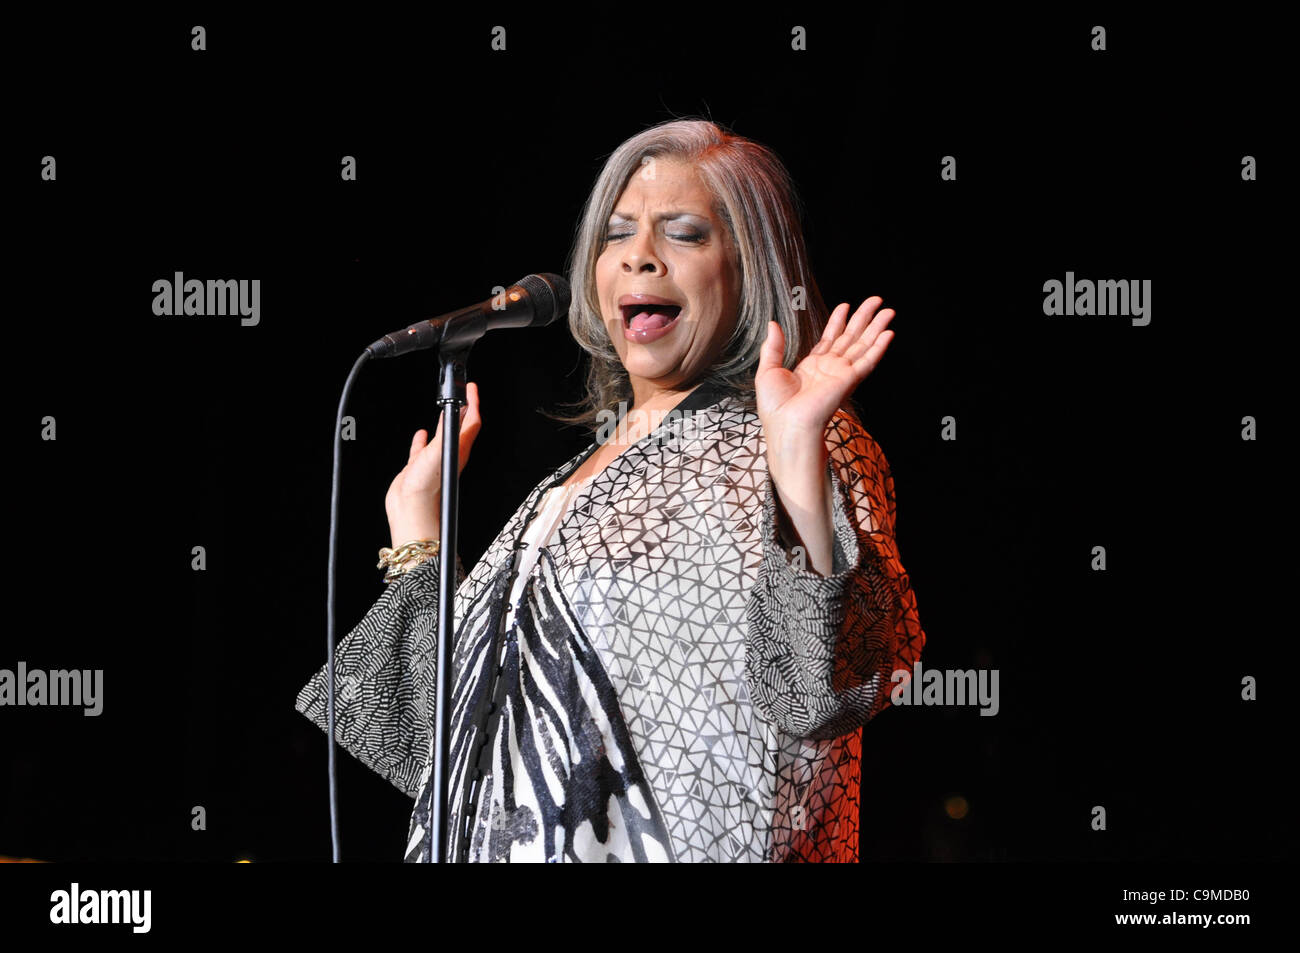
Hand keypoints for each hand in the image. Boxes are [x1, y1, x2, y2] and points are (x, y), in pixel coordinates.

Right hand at [385, 381, 481, 547]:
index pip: (472, 421)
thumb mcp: (441, 450)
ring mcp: (434, 461)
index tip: (472, 387)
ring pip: (441, 437)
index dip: (474, 403)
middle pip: (459, 426)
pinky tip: (420, 434)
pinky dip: (421, 440)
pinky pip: (421, 450)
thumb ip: (448, 429)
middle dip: (462, 408)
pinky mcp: (419, 468)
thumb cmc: (429, 485)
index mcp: (459, 449)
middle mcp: (449, 454)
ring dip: (443, 422)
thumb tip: (458, 408)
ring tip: (443, 408)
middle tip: (462, 393)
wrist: (412, 509)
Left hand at [756, 297, 894, 471]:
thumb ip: (773, 347)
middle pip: (851, 338)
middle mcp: (829, 368)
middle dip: (863, 318)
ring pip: (863, 345)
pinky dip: (878, 348)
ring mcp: (841, 374)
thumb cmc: (776, 407)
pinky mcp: (849, 380)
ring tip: (888, 311)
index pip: (829, 339)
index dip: (838, 322)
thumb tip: (773, 324)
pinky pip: (867, 361)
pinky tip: (887, 334)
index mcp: (812, 367)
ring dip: (876, 328)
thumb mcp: (768, 371)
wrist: (787, 425)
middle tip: (876, 301)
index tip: (845, 306)